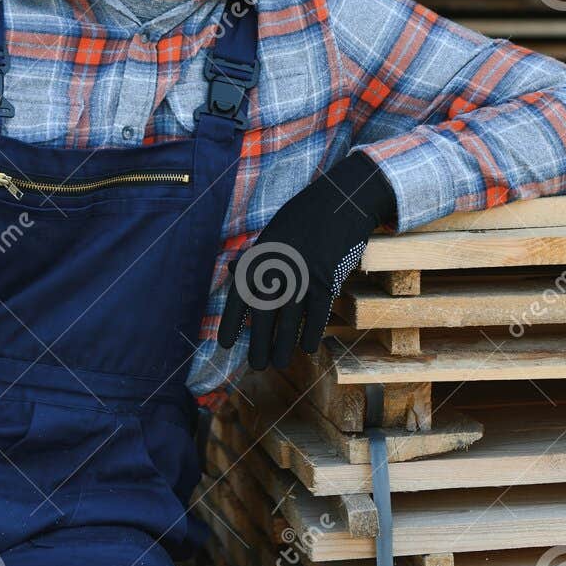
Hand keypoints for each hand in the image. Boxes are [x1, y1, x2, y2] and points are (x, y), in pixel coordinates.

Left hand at [218, 151, 397, 369]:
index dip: (230, 322)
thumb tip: (233, 271)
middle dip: (257, 344)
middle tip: (256, 365)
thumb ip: (255, 256)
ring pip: (289, 321)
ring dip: (283, 346)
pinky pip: (317, 314)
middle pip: (262, 315)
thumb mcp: (272, 232)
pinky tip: (308, 348)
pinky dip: (311, 333)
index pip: (239, 296)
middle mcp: (276, 268)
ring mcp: (301, 275)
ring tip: (278, 363)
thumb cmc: (306, 216)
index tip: (224, 344)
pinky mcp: (326, 279)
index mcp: (259, 255)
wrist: (341, 200)